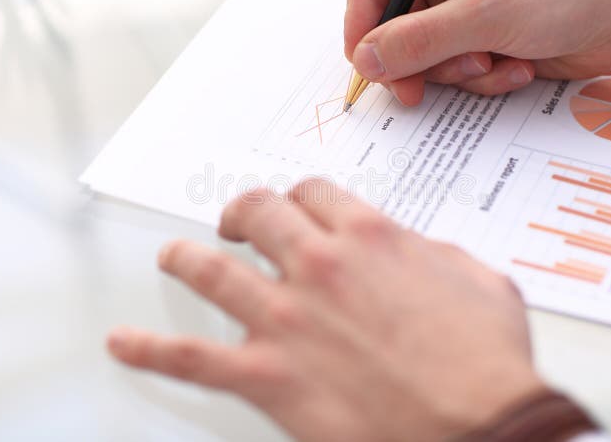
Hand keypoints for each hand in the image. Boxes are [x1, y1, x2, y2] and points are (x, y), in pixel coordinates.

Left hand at [108, 179, 544, 441]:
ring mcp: (285, 319)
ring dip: (186, 258)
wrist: (481, 430)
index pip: (313, 192)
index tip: (297, 206)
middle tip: (237, 223)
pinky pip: (191, 359)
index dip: (300, 196)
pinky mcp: (268, 375)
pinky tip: (125, 344)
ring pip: (211, 270)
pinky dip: (150, 350)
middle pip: (256, 214)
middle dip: (242, 213)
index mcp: (369, 237)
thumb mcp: (480, 281)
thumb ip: (435, 253)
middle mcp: (318, 266)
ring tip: (175, 256)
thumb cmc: (485, 363)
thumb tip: (416, 251)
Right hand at [345, 0, 610, 103]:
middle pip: (391, 22)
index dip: (360, 14)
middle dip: (411, 58)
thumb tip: (365, 59)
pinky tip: (516, 67)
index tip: (365, 57)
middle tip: (416, 89)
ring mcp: (465, 8)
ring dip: (454, 72)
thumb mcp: (485, 14)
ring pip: (422, 54)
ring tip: (492, 64)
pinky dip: (481, 78)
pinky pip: (456, 70)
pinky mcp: (484, 40)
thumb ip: (418, 40)